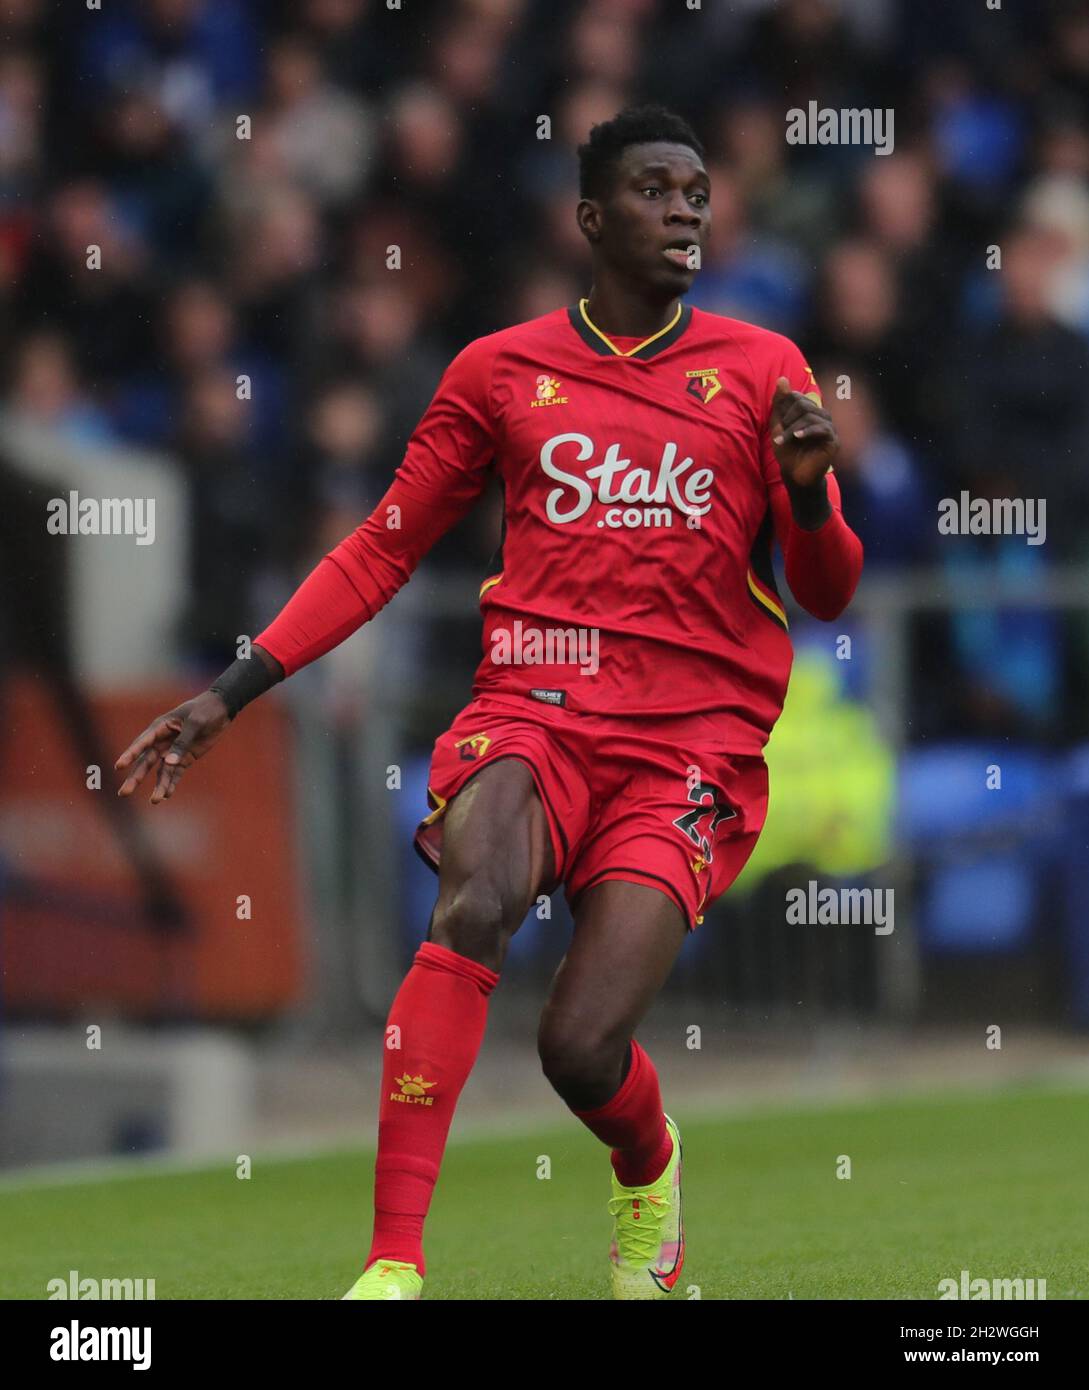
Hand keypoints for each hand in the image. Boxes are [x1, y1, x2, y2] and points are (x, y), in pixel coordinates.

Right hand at [114, 690, 230, 803]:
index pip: (142, 743)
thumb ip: (182, 742)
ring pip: (161, 771)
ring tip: (155, 800)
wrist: (222, 710)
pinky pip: (175, 773)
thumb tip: (168, 762)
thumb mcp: (195, 723)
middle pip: (146, 762)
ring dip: (158, 786)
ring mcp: (172, 751)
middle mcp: (162, 741)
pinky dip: (172, 784)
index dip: (130, 754)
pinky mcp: (184, 759)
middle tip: (124, 793)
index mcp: (160, 727)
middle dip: (136, 777)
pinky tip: (167, 795)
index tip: (119, 766)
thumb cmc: (205, 710)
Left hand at [769, 376, 837, 489]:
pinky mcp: (833, 440)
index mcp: (810, 411)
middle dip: (788, 419)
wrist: (794, 475)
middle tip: (780, 435)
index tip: (778, 425)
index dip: (784, 408)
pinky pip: (822, 428)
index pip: (797, 397)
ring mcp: (830, 427)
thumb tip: (781, 379)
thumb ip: (780, 403)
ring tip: (783, 441)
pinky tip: (797, 438)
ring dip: (793, 428)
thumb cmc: (788, 451)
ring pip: (810, 415)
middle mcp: (822, 416)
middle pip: (803, 404)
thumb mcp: (779, 425)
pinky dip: (807, 432)